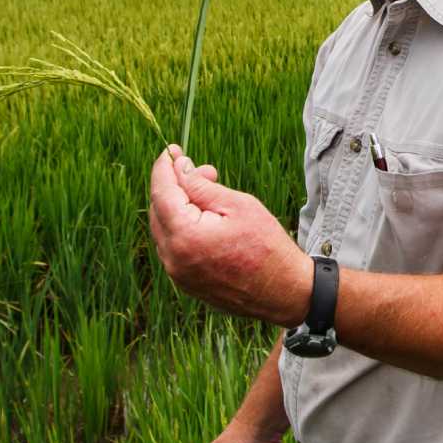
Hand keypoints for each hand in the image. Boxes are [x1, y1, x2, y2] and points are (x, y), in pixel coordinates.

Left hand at [148, 146, 308, 325]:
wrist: (284, 292)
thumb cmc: (267, 246)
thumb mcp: (238, 205)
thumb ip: (201, 186)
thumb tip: (179, 168)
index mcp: (184, 236)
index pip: (161, 192)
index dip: (164, 167)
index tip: (171, 150)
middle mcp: (173, 258)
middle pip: (158, 209)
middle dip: (177, 185)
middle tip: (207, 172)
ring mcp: (177, 273)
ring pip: (164, 228)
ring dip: (180, 206)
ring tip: (212, 194)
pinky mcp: (185, 282)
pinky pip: (174, 246)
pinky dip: (184, 227)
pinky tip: (207, 219)